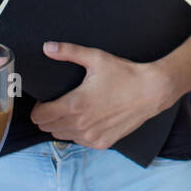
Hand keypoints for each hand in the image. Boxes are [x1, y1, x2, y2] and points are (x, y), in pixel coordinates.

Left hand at [29, 41, 175, 149]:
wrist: (152, 91)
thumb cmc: (125, 74)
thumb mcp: (96, 58)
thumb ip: (69, 52)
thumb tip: (47, 47)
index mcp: (74, 105)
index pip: (39, 116)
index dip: (38, 107)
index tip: (45, 100)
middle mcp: (81, 124)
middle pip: (47, 128)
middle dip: (48, 116)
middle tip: (58, 103)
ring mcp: (91, 136)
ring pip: (62, 136)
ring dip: (62, 126)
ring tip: (74, 110)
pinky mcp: (102, 142)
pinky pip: (80, 141)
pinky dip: (79, 133)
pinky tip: (88, 119)